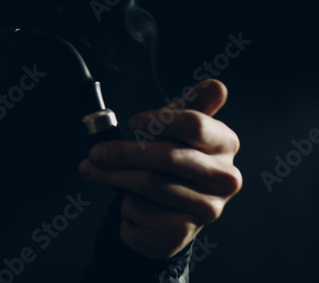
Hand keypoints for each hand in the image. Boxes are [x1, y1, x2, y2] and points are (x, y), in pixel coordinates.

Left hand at [78, 79, 242, 258]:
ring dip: (113, 177)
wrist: (167, 213)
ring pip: (151, 184)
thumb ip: (193, 105)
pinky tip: (126, 201)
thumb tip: (216, 86)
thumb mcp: (177, 128)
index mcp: (225, 144)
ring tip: (93, 170)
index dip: (158, 121)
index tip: (132, 122)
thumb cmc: (171, 161)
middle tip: (96, 153)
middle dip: (124, 153)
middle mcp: (225, 178)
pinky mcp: (186, 231)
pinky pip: (142, 210)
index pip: (194, 124)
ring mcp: (208, 207)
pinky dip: (126, 205)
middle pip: (168, 156)